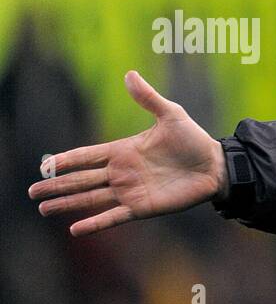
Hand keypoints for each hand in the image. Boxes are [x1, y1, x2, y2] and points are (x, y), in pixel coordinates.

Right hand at [28, 70, 228, 235]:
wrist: (215, 165)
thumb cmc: (194, 140)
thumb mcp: (170, 115)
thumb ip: (148, 98)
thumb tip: (129, 74)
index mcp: (123, 150)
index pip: (86, 156)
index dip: (66, 161)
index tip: (45, 165)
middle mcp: (121, 172)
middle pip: (81, 179)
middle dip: (57, 185)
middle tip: (33, 191)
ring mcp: (130, 191)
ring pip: (91, 198)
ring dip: (68, 203)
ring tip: (43, 208)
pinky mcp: (143, 207)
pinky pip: (114, 216)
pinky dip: (95, 222)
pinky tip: (75, 229)